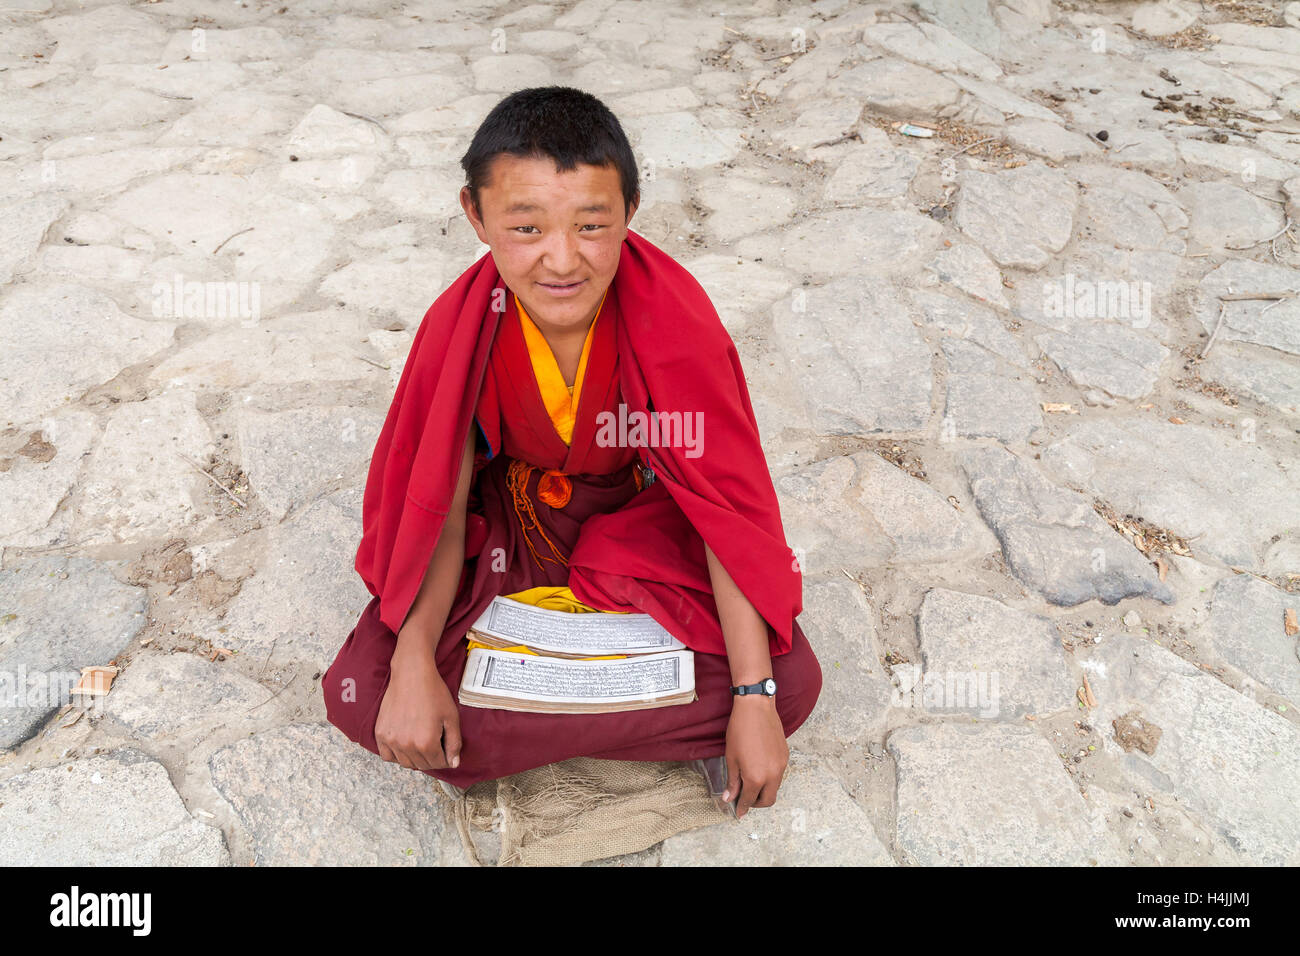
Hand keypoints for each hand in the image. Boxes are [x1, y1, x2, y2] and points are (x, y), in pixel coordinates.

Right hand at [375, 637, 461, 771]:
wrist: (411, 674)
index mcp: (427, 743)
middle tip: (436, 743)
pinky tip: (405, 744)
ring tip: (421, 743)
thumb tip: (453, 763)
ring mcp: (391, 741)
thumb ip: (454, 743)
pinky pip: (387, 756)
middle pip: (423, 765)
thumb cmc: (434, 693)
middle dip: (433, 758)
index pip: (439, 763)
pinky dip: (397, 755)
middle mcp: (407, 746)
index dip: (446, 757)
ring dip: (416, 758)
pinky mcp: (380, 734)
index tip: (447, 748)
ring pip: (406, 763)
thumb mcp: (451, 717)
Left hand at [721, 695, 788, 818]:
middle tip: (745, 798)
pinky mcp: (785, 756)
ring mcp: (781, 765)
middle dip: (756, 803)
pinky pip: (779, 774)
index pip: (750, 800)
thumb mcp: (731, 758)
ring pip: (775, 787)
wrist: (756, 708)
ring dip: (764, 790)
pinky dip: (770, 778)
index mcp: (756, 777)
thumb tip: (729, 798)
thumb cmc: (740, 730)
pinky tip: (759, 768)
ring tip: (750, 782)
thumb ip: (733, 781)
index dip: (742, 807)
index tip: (738, 812)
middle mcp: (772, 774)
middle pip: (768, 800)